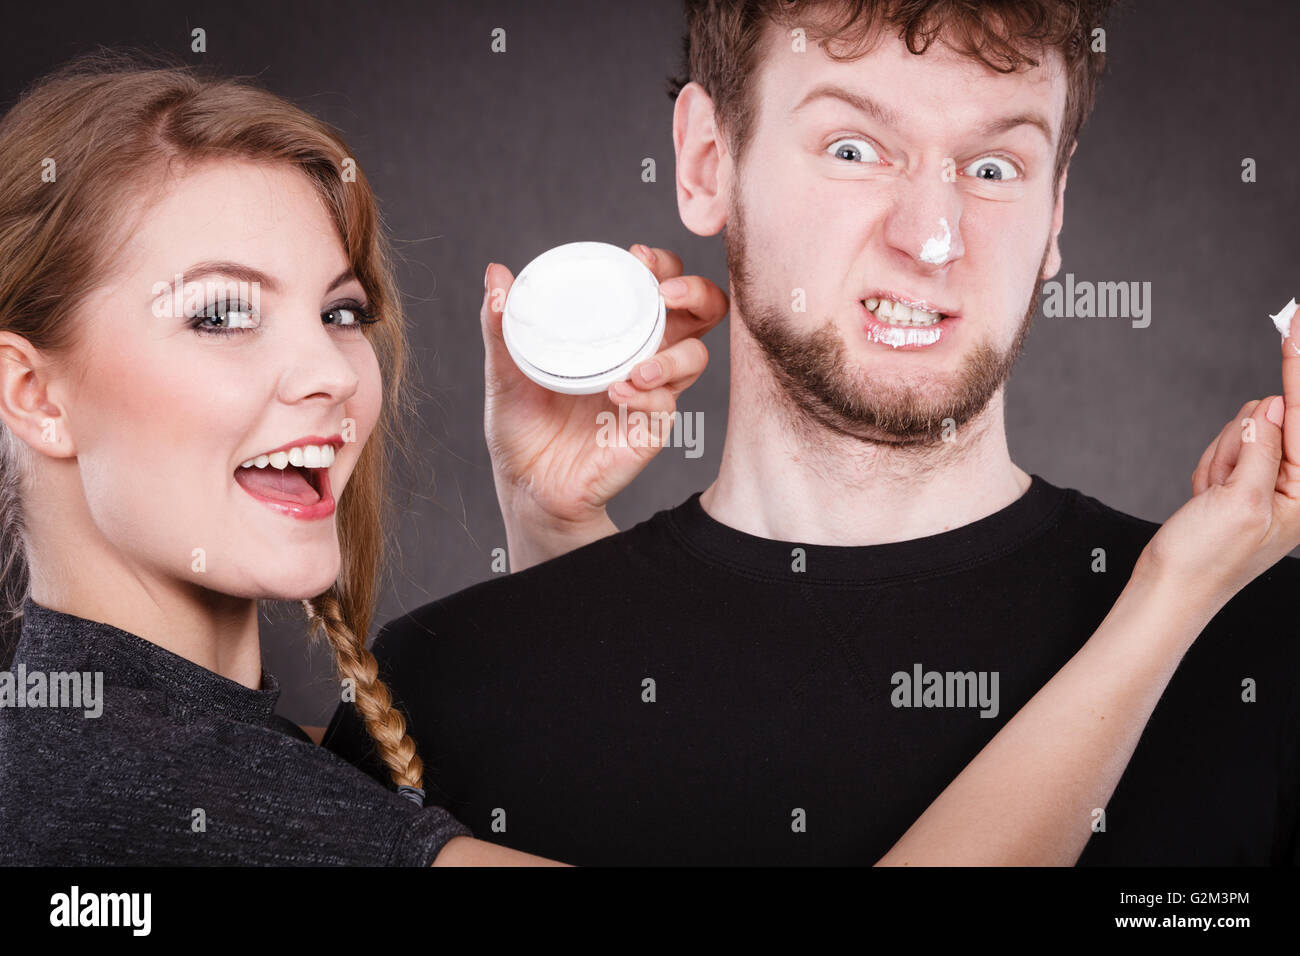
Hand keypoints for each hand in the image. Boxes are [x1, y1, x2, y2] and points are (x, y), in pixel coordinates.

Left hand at [481, 245, 727, 537]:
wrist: (525, 484)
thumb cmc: (522, 424)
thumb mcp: (504, 369)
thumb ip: (501, 324)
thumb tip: (495, 274)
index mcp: (617, 333)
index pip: (658, 287)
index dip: (663, 265)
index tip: (638, 256)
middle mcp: (644, 357)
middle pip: (700, 313)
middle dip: (696, 293)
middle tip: (664, 293)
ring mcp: (652, 394)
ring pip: (696, 358)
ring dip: (672, 355)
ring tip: (636, 368)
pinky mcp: (650, 429)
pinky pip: (666, 405)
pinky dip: (647, 396)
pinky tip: (618, 395)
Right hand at [1144, 330, 1299, 605]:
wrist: (1169, 587)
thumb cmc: (1205, 560)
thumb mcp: (1237, 502)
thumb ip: (1261, 450)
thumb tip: (1268, 407)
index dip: (1298, 368)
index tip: (1297, 326)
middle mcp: (1298, 483)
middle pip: (1271, 419)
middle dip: (1237, 445)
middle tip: (1222, 485)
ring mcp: (1273, 480)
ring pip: (1244, 429)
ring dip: (1220, 459)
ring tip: (1211, 498)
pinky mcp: (1249, 479)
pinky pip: (1227, 446)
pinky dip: (1210, 467)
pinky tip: (1206, 497)